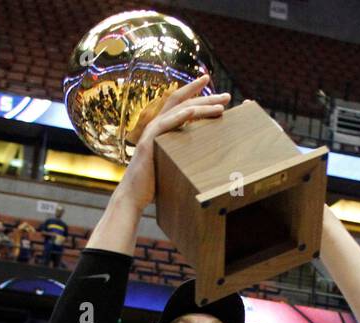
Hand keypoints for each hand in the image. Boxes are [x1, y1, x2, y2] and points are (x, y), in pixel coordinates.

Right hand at [115, 76, 230, 210]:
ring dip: (201, 106)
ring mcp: (152, 132)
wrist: (133, 195)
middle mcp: (157, 124)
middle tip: (227, 96)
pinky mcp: (148, 142)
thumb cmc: (154, 183)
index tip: (216, 89)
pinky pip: (165, 125)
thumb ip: (185, 154)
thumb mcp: (173, 162)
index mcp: (163, 127)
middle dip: (206, 97)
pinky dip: (179, 117)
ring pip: (178, 111)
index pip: (181, 103)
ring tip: (221, 106)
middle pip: (183, 102)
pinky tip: (192, 111)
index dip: (197, 92)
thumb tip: (208, 158)